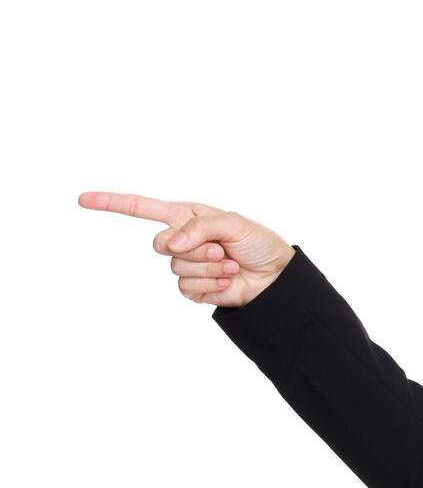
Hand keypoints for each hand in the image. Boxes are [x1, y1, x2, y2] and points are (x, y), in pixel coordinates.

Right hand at [77, 191, 294, 307]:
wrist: (275, 277)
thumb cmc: (258, 242)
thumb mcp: (232, 223)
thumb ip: (198, 227)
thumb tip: (171, 245)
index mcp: (186, 217)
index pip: (142, 208)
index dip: (112, 203)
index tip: (83, 199)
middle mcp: (182, 240)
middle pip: (159, 245)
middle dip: (193, 248)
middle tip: (221, 249)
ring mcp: (187, 265)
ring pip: (177, 269)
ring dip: (208, 268)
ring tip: (230, 264)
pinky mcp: (194, 288)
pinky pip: (188, 288)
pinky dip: (211, 285)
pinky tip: (228, 280)